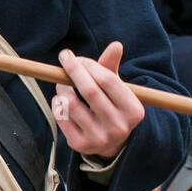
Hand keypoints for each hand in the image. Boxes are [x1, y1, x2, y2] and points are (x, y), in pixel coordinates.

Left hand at [51, 41, 144, 160]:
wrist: (110, 143)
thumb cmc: (112, 105)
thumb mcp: (117, 88)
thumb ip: (112, 67)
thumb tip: (116, 45)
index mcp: (134, 111)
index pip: (108, 81)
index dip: (89, 65)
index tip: (77, 57)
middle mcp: (119, 127)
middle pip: (90, 91)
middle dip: (74, 70)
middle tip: (64, 57)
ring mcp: (99, 138)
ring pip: (71, 104)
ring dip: (62, 87)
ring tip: (62, 83)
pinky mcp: (80, 145)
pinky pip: (61, 116)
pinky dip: (57, 102)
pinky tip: (61, 98)